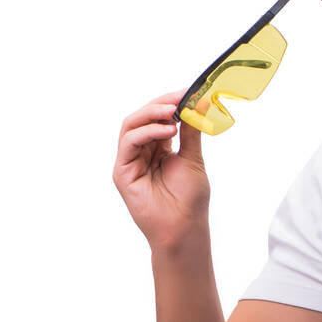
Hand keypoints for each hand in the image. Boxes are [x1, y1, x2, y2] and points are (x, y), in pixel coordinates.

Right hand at [113, 88, 210, 251]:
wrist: (184, 229)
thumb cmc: (189, 200)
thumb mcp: (193, 158)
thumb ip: (192, 131)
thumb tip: (199, 102)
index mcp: (159, 147)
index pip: (158, 117)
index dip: (170, 102)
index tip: (189, 92)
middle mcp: (142, 152)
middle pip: (141, 117)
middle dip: (161, 104)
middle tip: (180, 97)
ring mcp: (130, 161)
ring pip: (131, 126)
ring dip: (152, 114)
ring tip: (173, 112)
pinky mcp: (122, 172)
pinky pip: (129, 143)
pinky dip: (147, 132)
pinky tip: (167, 130)